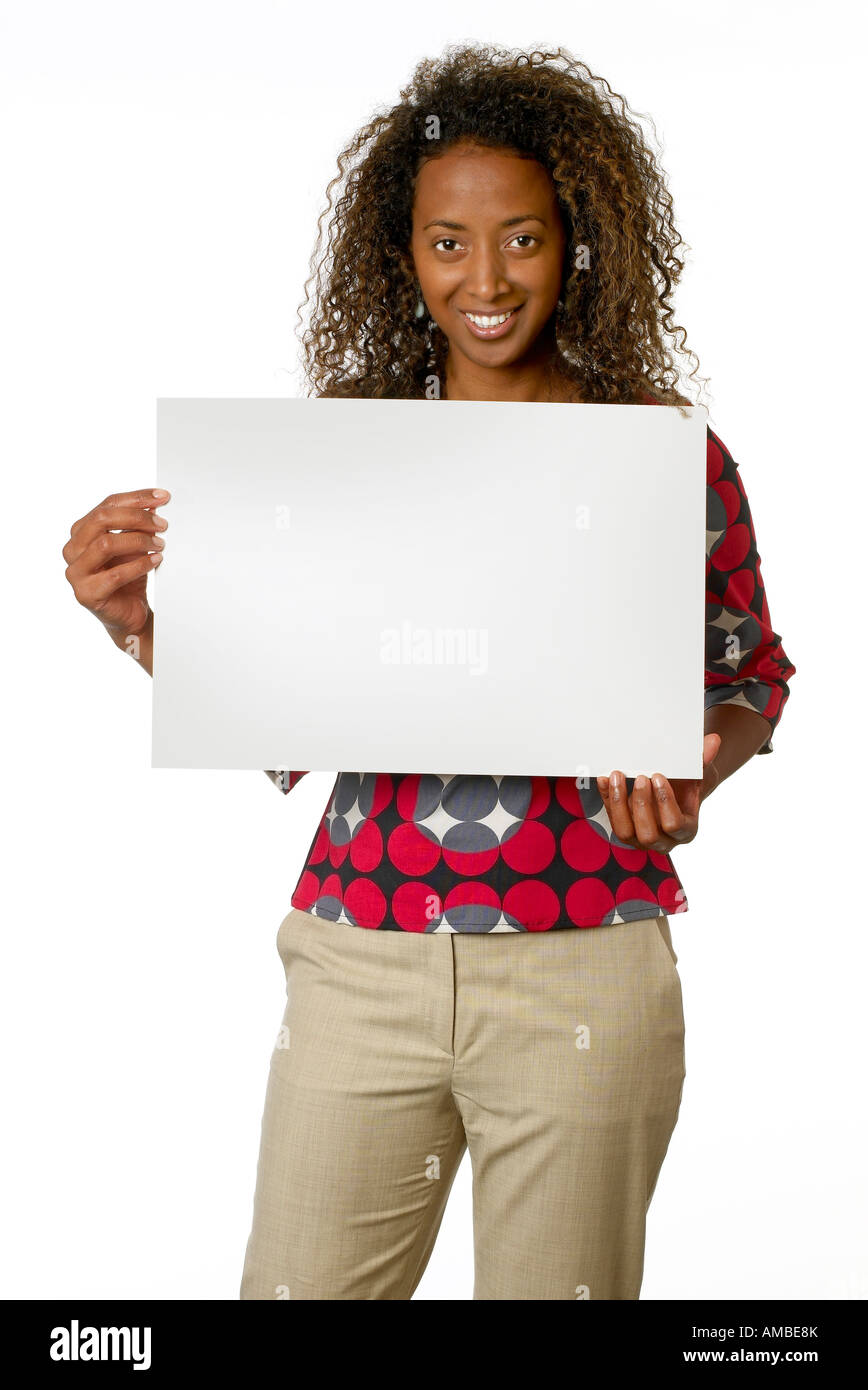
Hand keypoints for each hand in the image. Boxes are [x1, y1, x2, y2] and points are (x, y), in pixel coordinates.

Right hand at [63, 488, 169, 634]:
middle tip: (163, 524)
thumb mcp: (135, 545)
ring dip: (139, 541)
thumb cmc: (129, 577)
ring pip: (106, 544)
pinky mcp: (87, 594)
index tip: (163, 497)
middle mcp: (72, 549)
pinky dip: (139, 565)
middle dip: (137, 518)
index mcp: (81, 532)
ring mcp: (76, 573)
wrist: (130, 614)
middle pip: (102, 519)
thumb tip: (155, 503)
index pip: (107, 505)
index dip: (136, 498)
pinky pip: (115, 575)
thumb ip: (138, 524)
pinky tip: (156, 561)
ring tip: (161, 544)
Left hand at [596, 733, 721, 851]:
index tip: (658, 777)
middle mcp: (664, 841)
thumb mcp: (698, 773)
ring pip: (624, 832)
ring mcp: (641, 839)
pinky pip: (611, 817)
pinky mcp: (624, 828)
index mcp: (686, 831)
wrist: (674, 790)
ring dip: (618, 803)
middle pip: (648, 834)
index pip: (674, 825)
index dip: (664, 802)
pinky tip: (605, 779)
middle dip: (642, 804)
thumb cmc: (688, 785)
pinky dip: (606, 797)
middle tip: (640, 777)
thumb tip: (713, 741)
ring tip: (618, 776)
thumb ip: (703, 760)